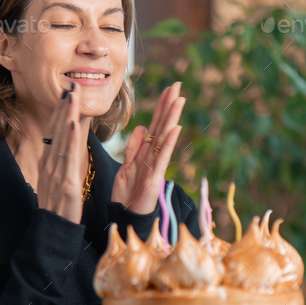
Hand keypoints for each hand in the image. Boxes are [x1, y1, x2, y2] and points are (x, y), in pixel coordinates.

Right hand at [36, 85, 83, 223]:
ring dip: (66, 115)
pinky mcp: (66, 183)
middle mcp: (50, 163)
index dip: (61, 111)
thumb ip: (57, 164)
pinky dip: (69, 139)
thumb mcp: (56, 181)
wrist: (53, 230)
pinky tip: (71, 124)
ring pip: (61, 138)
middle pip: (57, 129)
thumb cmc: (57, 208)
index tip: (67, 92)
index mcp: (49, 162)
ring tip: (72, 95)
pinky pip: (68, 158)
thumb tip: (60, 151)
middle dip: (64, 106)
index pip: (55, 131)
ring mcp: (57, 172)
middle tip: (70, 83)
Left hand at [111, 81, 185, 213]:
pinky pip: (161, 158)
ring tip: (179, 100)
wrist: (126, 219)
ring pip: (164, 138)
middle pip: (162, 127)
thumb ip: (132, 148)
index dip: (161, 107)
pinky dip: (168, 143)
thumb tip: (141, 126)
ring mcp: (155, 167)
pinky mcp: (154, 179)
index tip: (168, 89)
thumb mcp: (126, 167)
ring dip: (172, 119)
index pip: (155, 125)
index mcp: (145, 153)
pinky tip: (175, 129)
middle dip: (169, 106)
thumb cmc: (127, 196)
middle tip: (178, 86)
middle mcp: (153, 157)